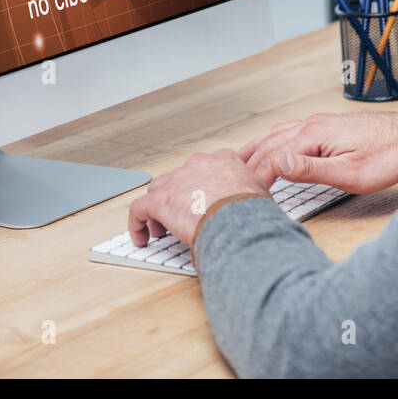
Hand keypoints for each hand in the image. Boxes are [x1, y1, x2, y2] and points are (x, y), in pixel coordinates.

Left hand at [128, 149, 268, 249]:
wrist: (241, 220)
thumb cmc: (254, 211)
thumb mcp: (260, 192)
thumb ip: (251, 189)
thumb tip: (256, 201)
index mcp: (222, 160)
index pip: (204, 169)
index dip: (198, 187)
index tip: (199, 200)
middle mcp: (198, 165)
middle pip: (178, 179)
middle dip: (177, 197)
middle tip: (181, 217)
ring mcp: (177, 181)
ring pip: (157, 191)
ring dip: (157, 209)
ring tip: (160, 230)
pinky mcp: (161, 200)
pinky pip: (139, 210)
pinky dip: (137, 223)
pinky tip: (141, 238)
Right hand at [238, 111, 397, 193]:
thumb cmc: (387, 157)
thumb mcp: (349, 173)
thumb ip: (310, 169)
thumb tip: (277, 163)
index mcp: (313, 135)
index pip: (272, 158)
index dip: (256, 180)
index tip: (244, 197)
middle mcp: (311, 124)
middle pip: (268, 145)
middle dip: (249, 166)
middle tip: (232, 185)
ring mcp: (317, 123)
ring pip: (275, 135)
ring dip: (255, 151)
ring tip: (237, 165)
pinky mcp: (325, 126)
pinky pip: (288, 132)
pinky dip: (270, 143)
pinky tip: (268, 148)